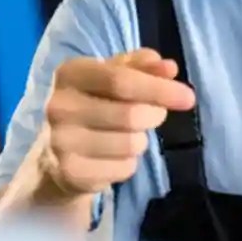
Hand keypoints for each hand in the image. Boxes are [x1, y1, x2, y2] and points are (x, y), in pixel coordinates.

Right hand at [39, 48, 195, 197]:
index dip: (158, 89)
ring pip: (131, 144)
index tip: (188, 97)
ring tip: (127, 135)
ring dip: (141, 140)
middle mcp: (59, 106)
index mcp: (69, 74)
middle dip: (155, 115)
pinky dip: (129, 163)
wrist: (53, 152)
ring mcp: (61, 141)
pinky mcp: (71, 173)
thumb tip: (169, 68)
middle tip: (154, 115)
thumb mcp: (111, 76)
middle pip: (131, 115)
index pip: (120, 80)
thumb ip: (141, 67)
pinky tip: (113, 156)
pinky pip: (124, 169)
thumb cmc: (92, 103)